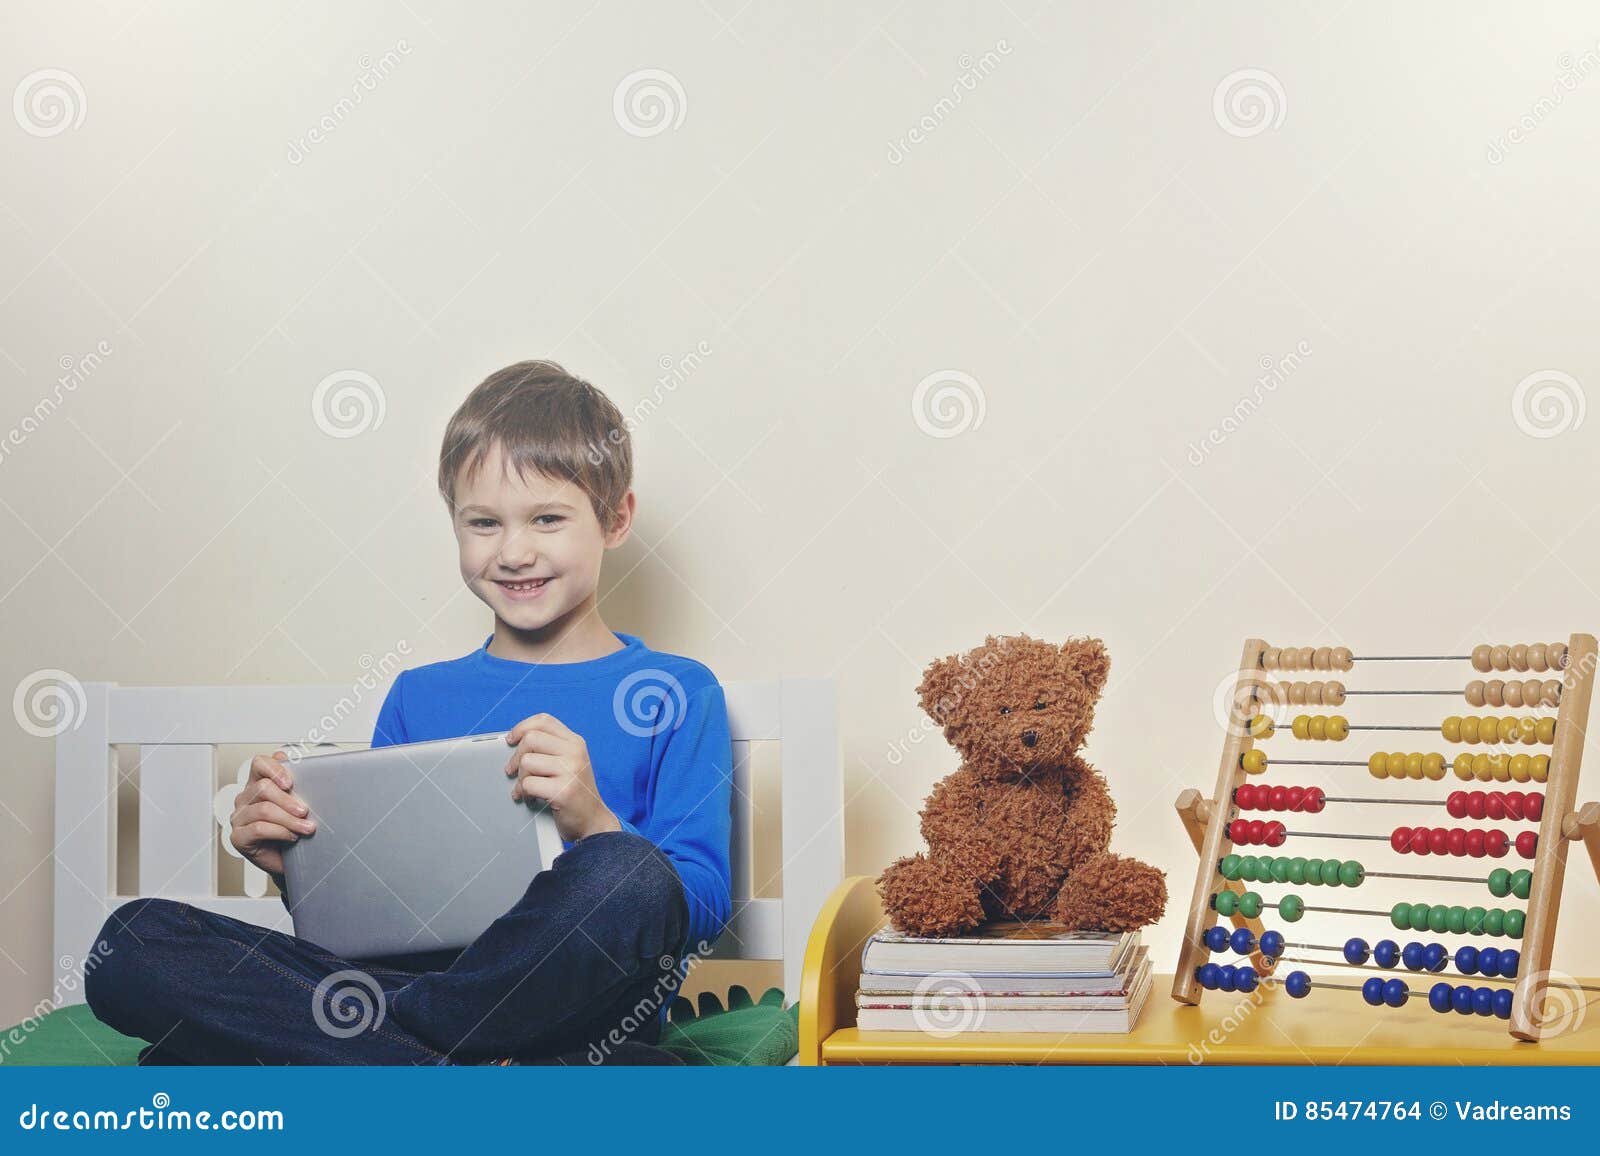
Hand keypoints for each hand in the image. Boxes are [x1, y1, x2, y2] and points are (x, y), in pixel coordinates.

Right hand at [229, 751, 317, 877]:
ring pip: (263, 809)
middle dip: (288, 800)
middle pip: (263, 787)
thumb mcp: (297, 805)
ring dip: (289, 819)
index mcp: (258, 783)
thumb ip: (296, 785)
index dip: (274, 769)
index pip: (259, 763)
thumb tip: (300, 765)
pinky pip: (258, 828)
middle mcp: (245, 798)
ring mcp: (239, 818)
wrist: (291, 861)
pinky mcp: (238, 837)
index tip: (290, 782)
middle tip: (304, 811)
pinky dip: (280, 832)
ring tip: (306, 828)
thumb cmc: (293, 829)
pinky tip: (291, 837)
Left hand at [504, 714, 620, 841]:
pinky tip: (530, 798)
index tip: (512, 740)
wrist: (593, 821)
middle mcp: (575, 753)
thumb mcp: (570, 763)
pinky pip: (528, 784)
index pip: (544, 721)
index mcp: (575, 742)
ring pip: (527, 762)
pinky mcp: (563, 791)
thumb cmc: (575, 793)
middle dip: (516, 757)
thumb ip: (550, 749)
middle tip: (513, 771)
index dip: (522, 727)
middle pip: (531, 739)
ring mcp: (571, 771)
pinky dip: (523, 793)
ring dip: (520, 778)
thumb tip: (516, 742)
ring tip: (525, 788)